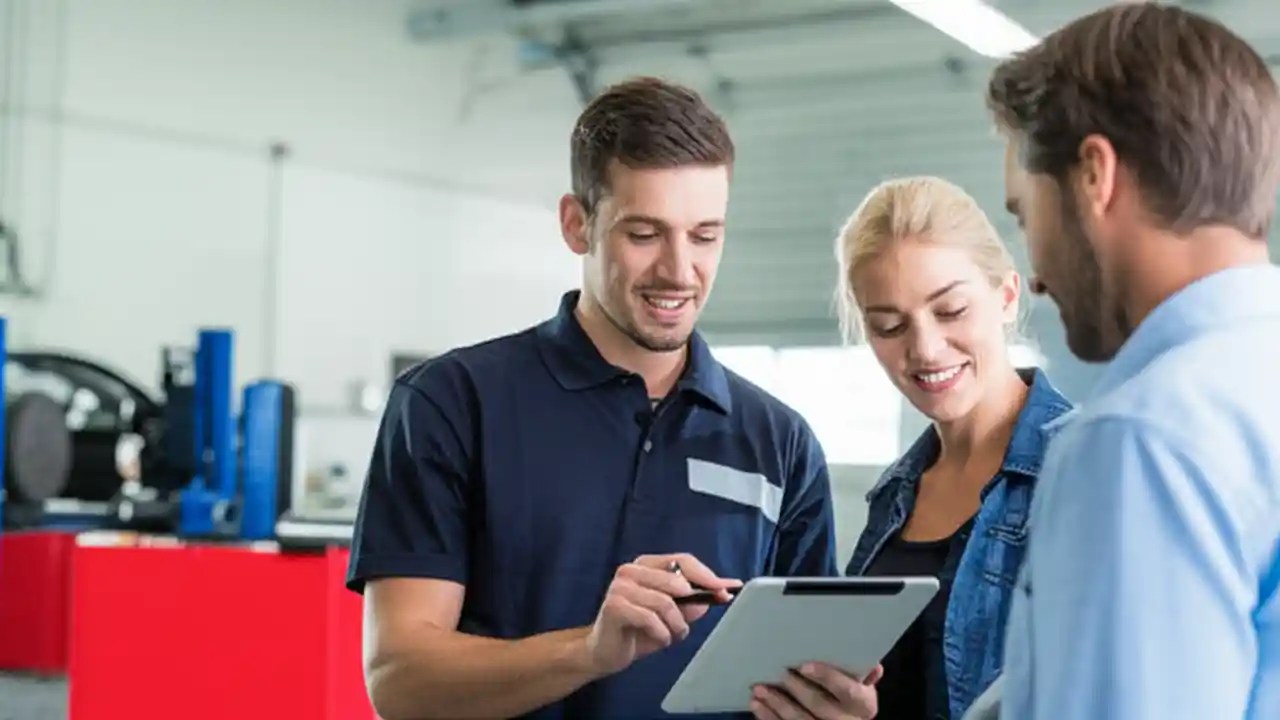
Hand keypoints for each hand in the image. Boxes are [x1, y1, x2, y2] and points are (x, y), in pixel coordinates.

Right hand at [584, 553, 740, 675]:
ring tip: (670, 636)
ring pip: (665, 603)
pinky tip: (657, 639)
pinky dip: (661, 634)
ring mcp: (620, 586)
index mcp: (646, 565)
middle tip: (684, 628)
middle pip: (676, 581)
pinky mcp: (614, 606)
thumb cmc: (639, 630)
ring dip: (675, 626)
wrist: (605, 652)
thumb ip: (692, 602)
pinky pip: (650, 619)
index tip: (726, 591)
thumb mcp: (672, 616)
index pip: (683, 560)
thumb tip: (718, 593)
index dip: (706, 576)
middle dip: (689, 608)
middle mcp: (631, 570)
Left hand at [750, 663, 882, 719]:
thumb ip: (860, 674)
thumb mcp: (859, 686)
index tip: (805, 665)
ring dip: (777, 704)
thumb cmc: (848, 696)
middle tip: (779, 672)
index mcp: (864, 706)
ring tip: (758, 689)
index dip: (827, 677)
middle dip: (797, 689)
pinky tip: (757, 705)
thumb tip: (874, 666)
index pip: (848, 691)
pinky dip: (769, 717)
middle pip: (820, 706)